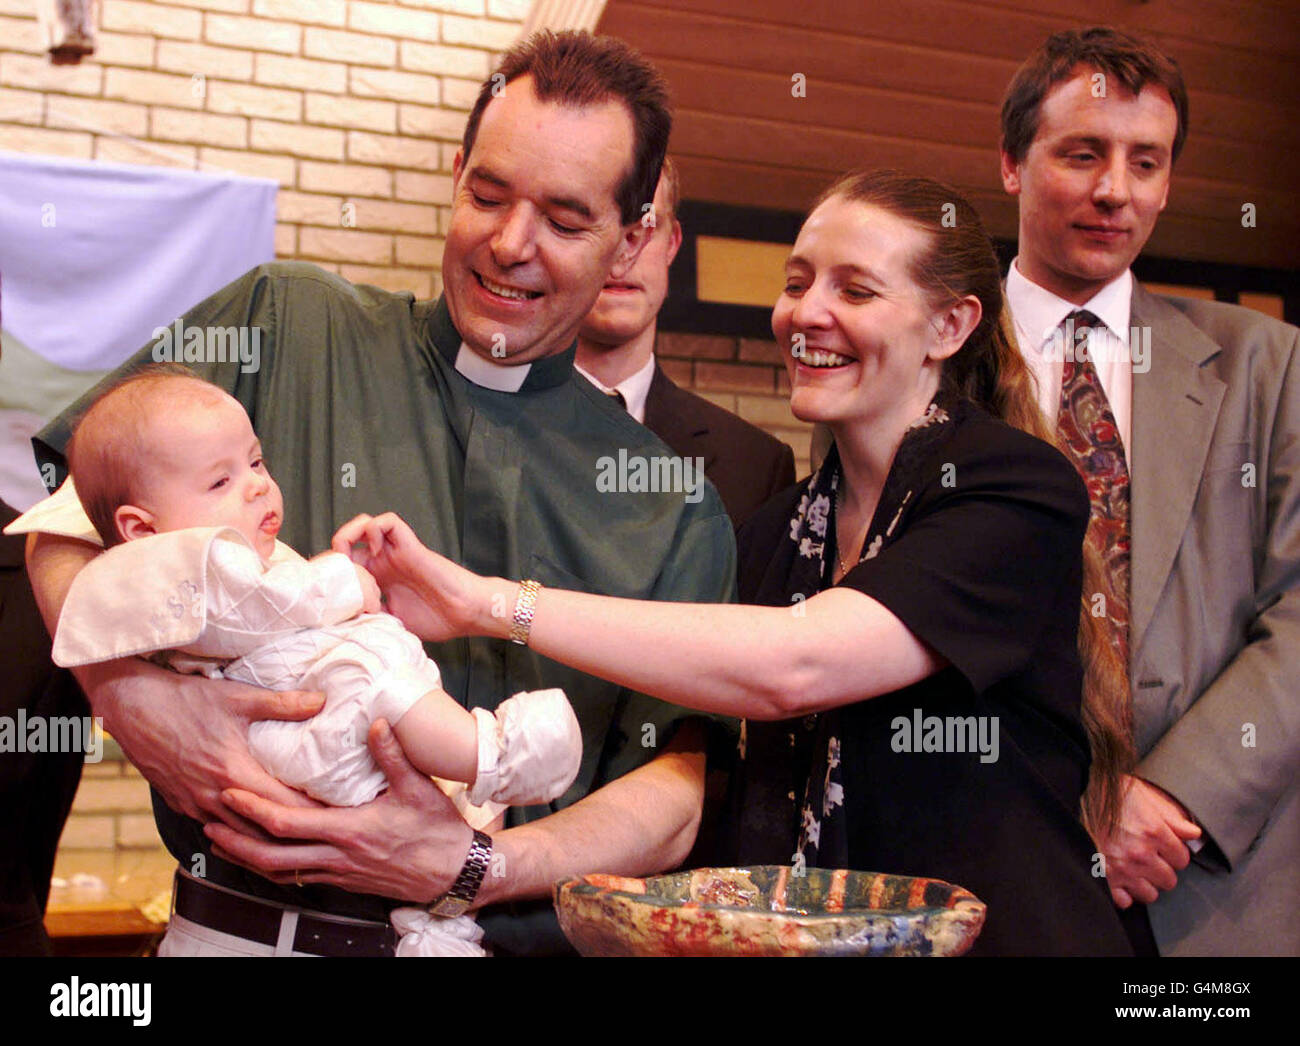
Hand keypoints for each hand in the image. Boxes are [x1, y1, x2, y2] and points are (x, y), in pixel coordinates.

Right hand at [84, 658, 325, 827]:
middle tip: (327, 832)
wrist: (131, 707)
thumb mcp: (238, 697)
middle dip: (297, 834)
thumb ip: (283, 704)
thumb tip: (323, 701)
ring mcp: (194, 805)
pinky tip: (258, 833)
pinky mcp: (182, 806)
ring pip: (239, 839)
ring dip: (269, 841)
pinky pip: (218, 831)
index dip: (314, 813)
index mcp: (233, 772)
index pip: (283, 806)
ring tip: (300, 839)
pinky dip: (242, 836)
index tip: (340, 814)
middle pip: (264, 832)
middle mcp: (213, 797)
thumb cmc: (185, 700)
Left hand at [206, 719, 473, 902]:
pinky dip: (273, 870)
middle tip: (207, 825)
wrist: (454, 872)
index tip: (229, 793)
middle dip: (234, 842)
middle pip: (270, 856)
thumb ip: (392, 754)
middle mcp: (336, 857)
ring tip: (223, 844)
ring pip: (279, 874)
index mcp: (348, 831)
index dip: (252, 809)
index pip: (286, 823)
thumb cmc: (437, 830)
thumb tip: (375, 721)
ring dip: (247, 859)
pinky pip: (298, 880)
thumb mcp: (418, 787)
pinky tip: (264, 860)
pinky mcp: (344, 882)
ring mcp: (338, 873)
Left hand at [331, 513, 488, 640]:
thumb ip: (371, 616)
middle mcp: (385, 563)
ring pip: (366, 524)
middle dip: (335, 552)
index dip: (334, 572)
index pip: (346, 565)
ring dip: (351, 532)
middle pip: (350, 541)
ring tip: (348, 552)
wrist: (464, 613)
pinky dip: (374, 528)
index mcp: (379, 580)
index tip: (329, 588)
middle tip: (334, 571)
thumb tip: (344, 620)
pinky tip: (374, 549)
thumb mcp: (393, 622)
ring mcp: (397, 552)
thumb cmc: (438, 619)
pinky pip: (388, 522)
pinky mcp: (410, 545)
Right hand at [1098, 775, 1201, 907]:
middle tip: (1148, 858)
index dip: (1174, 853)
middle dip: (1161, 870)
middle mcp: (1141, 854)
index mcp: (1154, 831)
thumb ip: (1171, 817)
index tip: (1164, 849)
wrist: (1071, 794)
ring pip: (1150, 894)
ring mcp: (1122, 869)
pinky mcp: (1104, 878)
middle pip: (1169, 880)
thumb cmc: (1107, 793)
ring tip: (1134, 869)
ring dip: (1144, 884)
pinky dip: (1123, 892)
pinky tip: (1119, 879)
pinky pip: (1124, 901)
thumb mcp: (1142, 796)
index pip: (1182, 859)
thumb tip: (1195, 833)